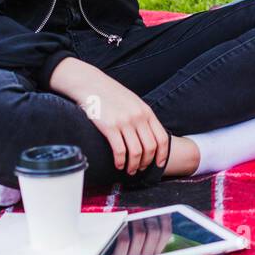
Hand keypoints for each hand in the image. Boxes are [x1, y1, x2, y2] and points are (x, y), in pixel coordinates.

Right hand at [56, 62, 170, 176]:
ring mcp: (124, 122)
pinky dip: (121, 161)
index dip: (162, 154)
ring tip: (129, 170)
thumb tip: (149, 136)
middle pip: (150, 147)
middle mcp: (138, 117)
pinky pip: (120, 150)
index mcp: (146, 112)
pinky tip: (118, 164)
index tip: (159, 164)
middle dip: (147, 163)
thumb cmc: (112, 95)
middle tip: (141, 169)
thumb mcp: (134, 102)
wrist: (91, 84)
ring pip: (136, 152)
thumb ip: (142, 117)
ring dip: (134, 165)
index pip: (162, 138)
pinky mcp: (110, 127)